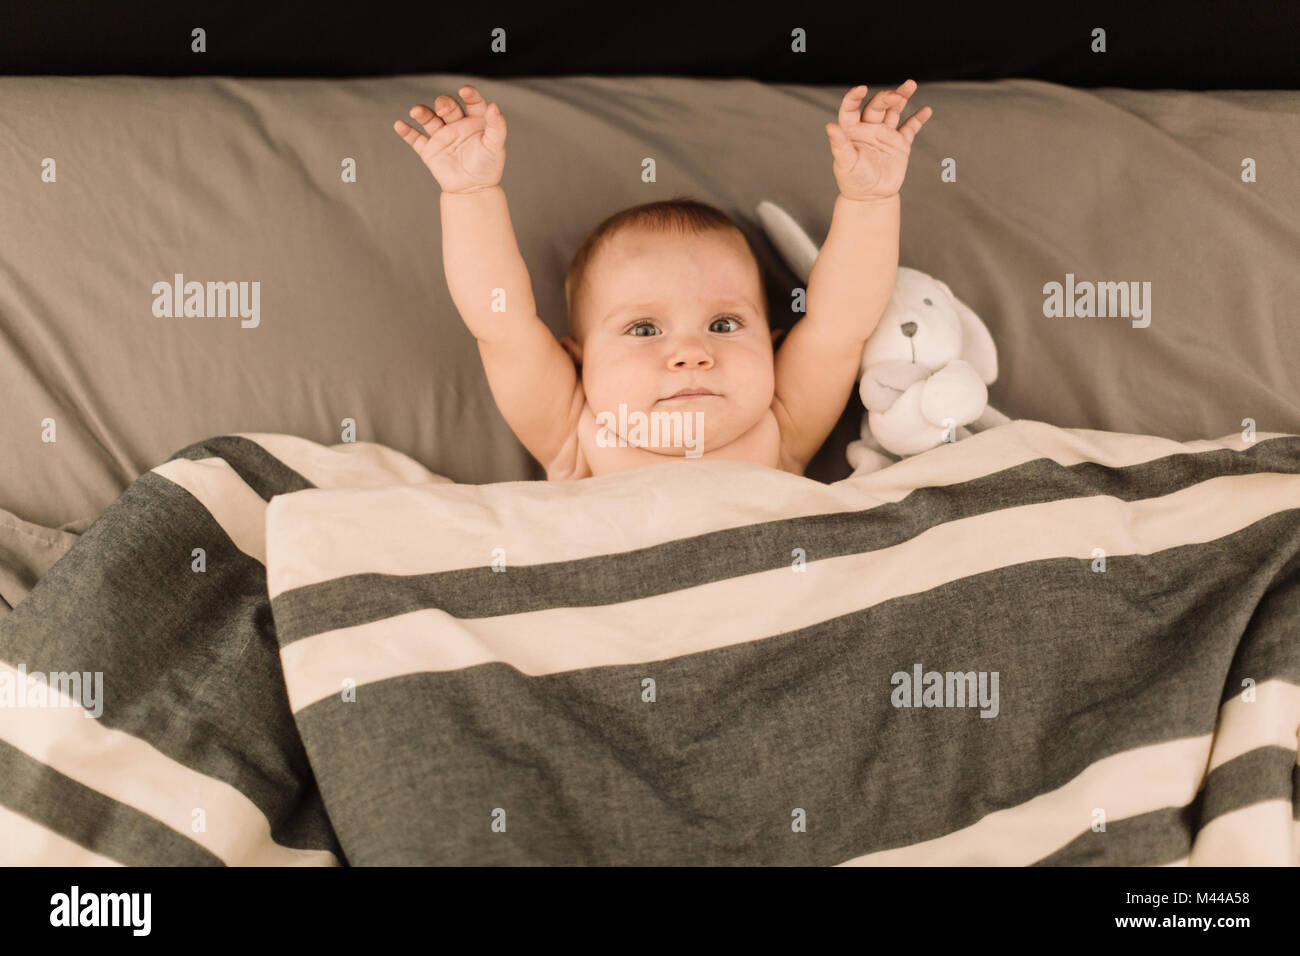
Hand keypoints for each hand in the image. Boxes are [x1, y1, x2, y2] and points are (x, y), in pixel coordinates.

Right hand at [393, 84, 506, 193]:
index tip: (465, 91)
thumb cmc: (487, 168)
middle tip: (442, 107)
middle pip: (448, 107)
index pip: (472, 102)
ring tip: (416, 111)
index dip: (469, 94)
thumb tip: (494, 106)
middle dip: (444, 104)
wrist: (473, 191)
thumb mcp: (495, 146)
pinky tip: (399, 125)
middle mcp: (457, 124)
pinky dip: (407, 132)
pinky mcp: (429, 149)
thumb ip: (497, 126)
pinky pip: (415, 139)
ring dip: (422, 113)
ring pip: (429, 119)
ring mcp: (441, 136)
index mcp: (475, 121)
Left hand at [825, 80, 931, 200]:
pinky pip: (910, 127)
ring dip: (902, 97)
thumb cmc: (853, 182)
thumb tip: (830, 126)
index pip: (851, 108)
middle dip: (887, 98)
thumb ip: (839, 144)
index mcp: (852, 131)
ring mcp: (885, 134)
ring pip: (894, 111)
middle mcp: (868, 128)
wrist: (871, 199)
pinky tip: (926, 110)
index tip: (861, 89)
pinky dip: (918, 119)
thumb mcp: (845, 163)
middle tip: (896, 96)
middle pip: (877, 106)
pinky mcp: (900, 144)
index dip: (854, 97)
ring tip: (910, 84)